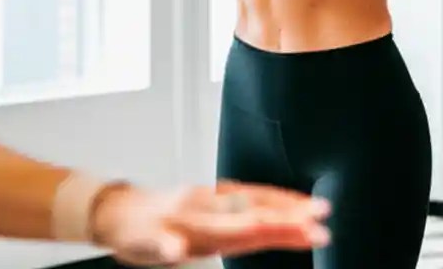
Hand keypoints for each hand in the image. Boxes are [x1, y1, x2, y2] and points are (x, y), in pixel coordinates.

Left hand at [90, 182, 330, 265]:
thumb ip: (162, 247)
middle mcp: (209, 206)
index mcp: (197, 221)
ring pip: (256, 198)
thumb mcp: (141, 246)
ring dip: (288, 202)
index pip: (248, 227)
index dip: (281, 229)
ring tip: (318, 207)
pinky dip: (271, 196)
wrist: (115, 210)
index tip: (311, 232)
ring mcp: (212, 198)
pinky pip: (248, 193)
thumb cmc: (131, 234)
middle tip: (326, 217)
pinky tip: (287, 201)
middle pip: (258, 209)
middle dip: (293, 214)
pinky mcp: (212, 195)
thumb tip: (175, 249)